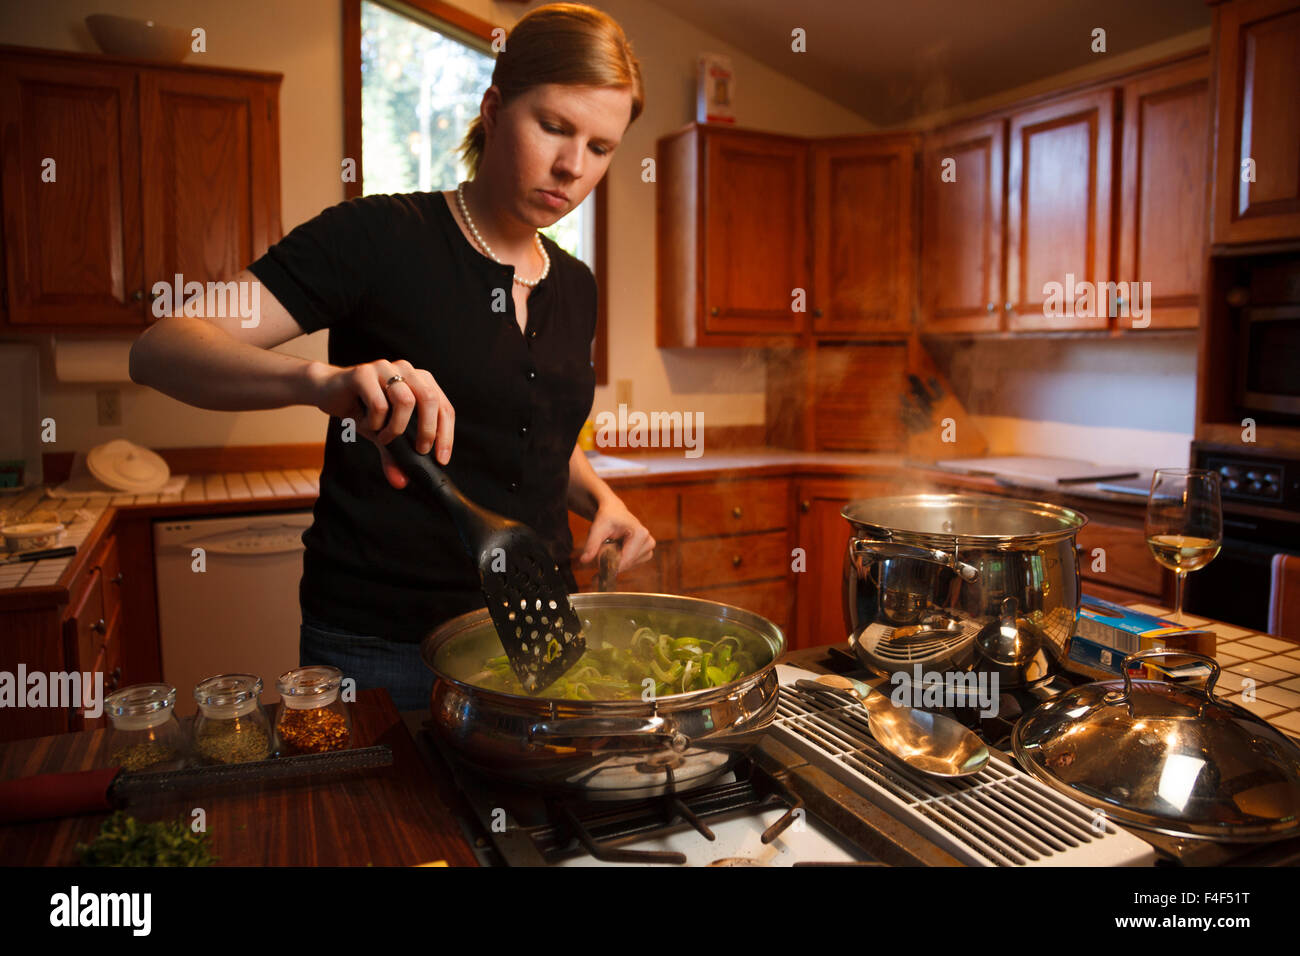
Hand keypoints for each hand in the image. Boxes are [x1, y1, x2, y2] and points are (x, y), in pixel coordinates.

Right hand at [309, 358, 454, 488]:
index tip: (441, 458)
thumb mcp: (383, 433)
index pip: (444, 407)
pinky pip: (378, 403)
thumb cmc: (361, 408)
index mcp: (419, 381)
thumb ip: (395, 454)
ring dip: (396, 428)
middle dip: (428, 431)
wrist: (327, 392)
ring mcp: (385, 368)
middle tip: (419, 450)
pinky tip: (365, 424)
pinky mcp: (363, 372)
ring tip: (383, 437)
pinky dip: (374, 422)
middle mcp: (406, 370)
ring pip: (405, 401)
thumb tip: (401, 481)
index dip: (446, 434)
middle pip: (430, 400)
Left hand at [580, 495, 654, 573]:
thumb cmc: (606, 517)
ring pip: (628, 566)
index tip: (596, 573)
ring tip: (610, 545)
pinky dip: (621, 560)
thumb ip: (591, 545)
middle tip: (602, 550)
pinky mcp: (647, 553)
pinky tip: (616, 549)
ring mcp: (649, 548)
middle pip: (626, 564)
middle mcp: (648, 541)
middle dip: (612, 561)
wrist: (614, 511)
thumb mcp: (597, 529)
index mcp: (640, 534)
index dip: (610, 567)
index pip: (625, 560)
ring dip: (616, 560)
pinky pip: (631, 565)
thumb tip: (584, 560)